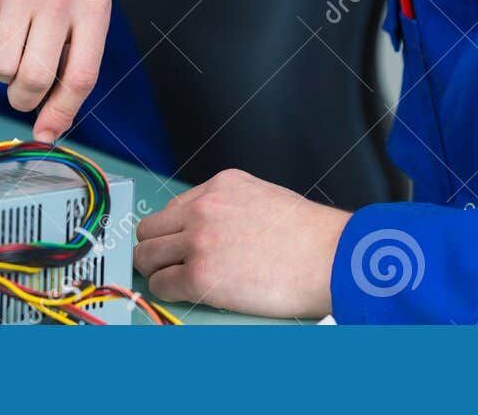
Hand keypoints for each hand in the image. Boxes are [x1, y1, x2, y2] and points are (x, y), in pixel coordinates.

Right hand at [0, 0, 110, 142]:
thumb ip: (78, 46)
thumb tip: (52, 112)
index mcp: (93, 6)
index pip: (80, 77)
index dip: (61, 114)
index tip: (44, 135)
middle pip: (33, 79)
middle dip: (24, 97)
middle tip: (23, 86)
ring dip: (1, 70)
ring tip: (11, 43)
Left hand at [134, 168, 349, 317]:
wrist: (329, 258)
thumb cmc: (309, 236)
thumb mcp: (264, 198)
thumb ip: (231, 207)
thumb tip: (210, 228)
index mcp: (221, 185)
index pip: (173, 207)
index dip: (173, 230)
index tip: (172, 243)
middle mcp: (205, 208)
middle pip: (151, 229)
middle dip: (155, 248)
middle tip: (162, 263)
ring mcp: (199, 241)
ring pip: (147, 255)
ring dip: (155, 269)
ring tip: (168, 279)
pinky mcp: (200, 276)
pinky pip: (162, 284)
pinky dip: (166, 290)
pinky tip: (180, 292)